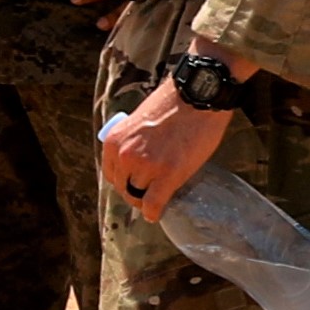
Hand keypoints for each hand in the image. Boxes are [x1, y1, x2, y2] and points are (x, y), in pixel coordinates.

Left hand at [101, 75, 231, 221]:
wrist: (197, 96)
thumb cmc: (173, 104)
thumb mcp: (139, 122)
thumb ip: (132, 144)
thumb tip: (135, 164)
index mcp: (114, 142)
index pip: (112, 174)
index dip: (125, 180)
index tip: (135, 182)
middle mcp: (125, 156)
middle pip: (124, 188)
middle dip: (135, 191)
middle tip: (149, 190)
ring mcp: (146, 167)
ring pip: (139, 197)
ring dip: (148, 198)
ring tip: (160, 194)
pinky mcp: (168, 175)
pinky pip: (154, 204)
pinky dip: (154, 212)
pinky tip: (157, 214)